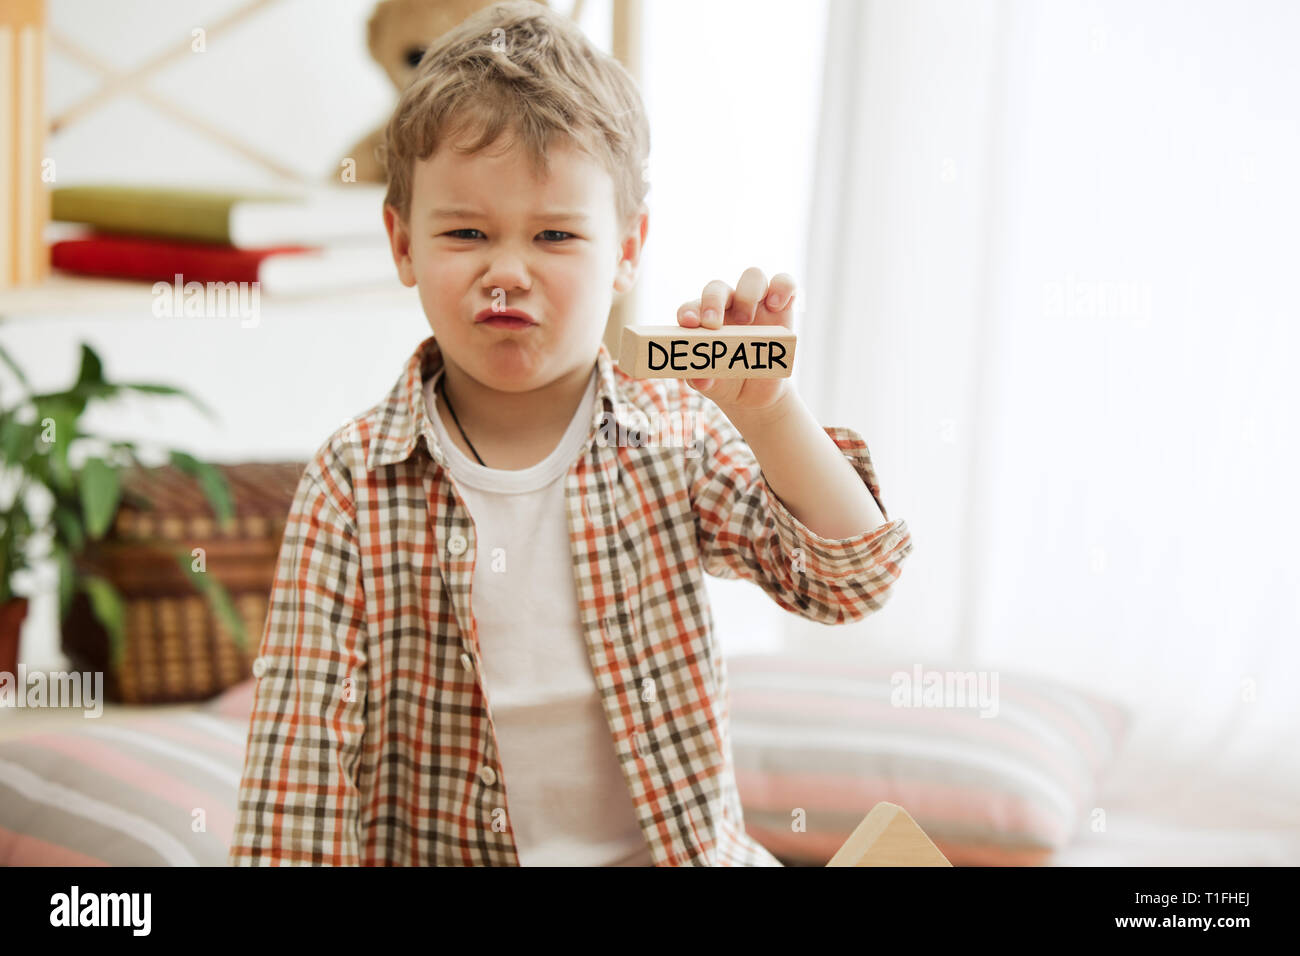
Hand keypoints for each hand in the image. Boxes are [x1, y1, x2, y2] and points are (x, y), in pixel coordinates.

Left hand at [676, 267, 796, 418]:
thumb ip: (701, 378)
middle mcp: (728, 307)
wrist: (754, 393)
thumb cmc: (725, 381)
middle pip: (718, 288)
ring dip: (747, 294)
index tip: (689, 323)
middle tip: (714, 324)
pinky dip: (782, 287)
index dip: (689, 311)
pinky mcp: (782, 307)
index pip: (692, 307)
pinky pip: (785, 283)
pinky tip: (777, 305)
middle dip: (713, 301)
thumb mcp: (711, 384)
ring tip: (747, 320)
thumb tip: (702, 379)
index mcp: (704, 321)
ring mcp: (755, 304)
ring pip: (752, 277)